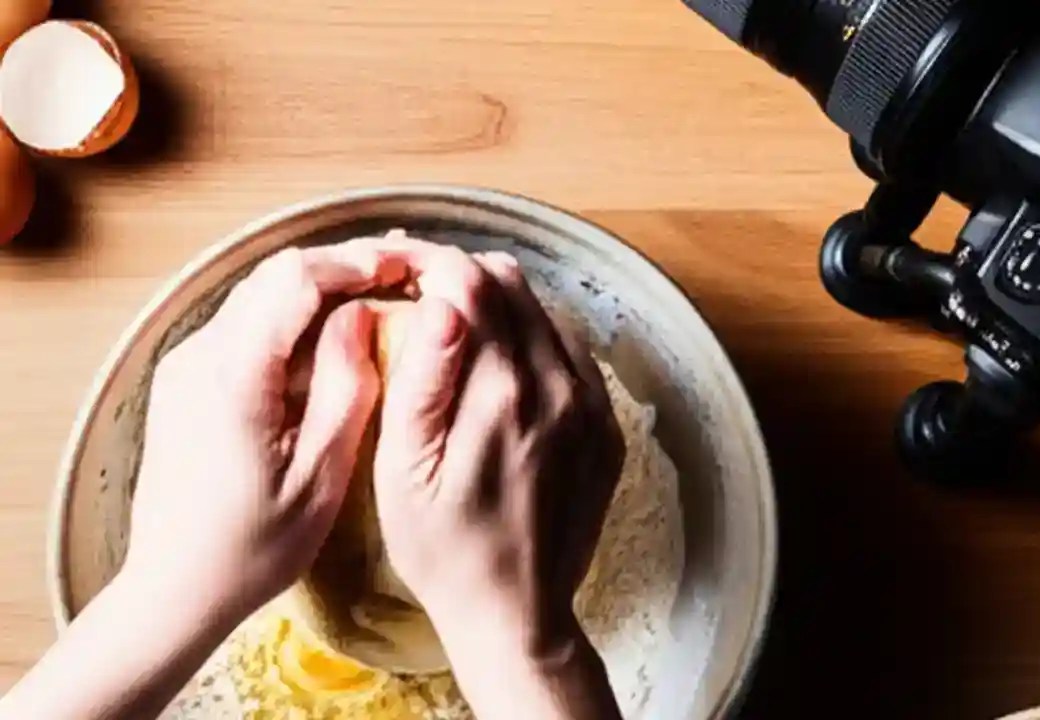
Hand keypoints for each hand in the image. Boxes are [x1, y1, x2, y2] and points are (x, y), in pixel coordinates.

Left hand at [125, 237, 419, 624]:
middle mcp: (199, 356)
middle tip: (398, 274)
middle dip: (339, 266)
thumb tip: (360, 316)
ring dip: (315, 288)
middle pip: (272, 275)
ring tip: (373, 296)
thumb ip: (346, 389)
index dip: (353, 263)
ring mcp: (184, 365)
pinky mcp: (184, 380)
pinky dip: (289, 316)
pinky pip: (243, 325)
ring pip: (256, 295)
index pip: (295, 281)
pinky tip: (328, 337)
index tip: (402, 269)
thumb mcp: (321, 477)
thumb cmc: (254, 548)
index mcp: (235, 378)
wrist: (173, 589)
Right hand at [374, 248, 625, 717]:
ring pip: (546, 312)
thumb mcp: (403, 470)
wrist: (516, 611)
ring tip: (457, 325)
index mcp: (504, 393)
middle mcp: (561, 387)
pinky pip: (572, 353)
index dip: (430, 260)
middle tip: (422, 289)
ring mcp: (592, 406)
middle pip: (513, 284)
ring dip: (500, 304)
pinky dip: (534, 340)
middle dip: (463, 273)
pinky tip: (502, 366)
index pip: (472, 281)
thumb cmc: (443, 547)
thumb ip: (425, 377)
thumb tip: (444, 297)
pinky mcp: (606, 426)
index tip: (400, 266)